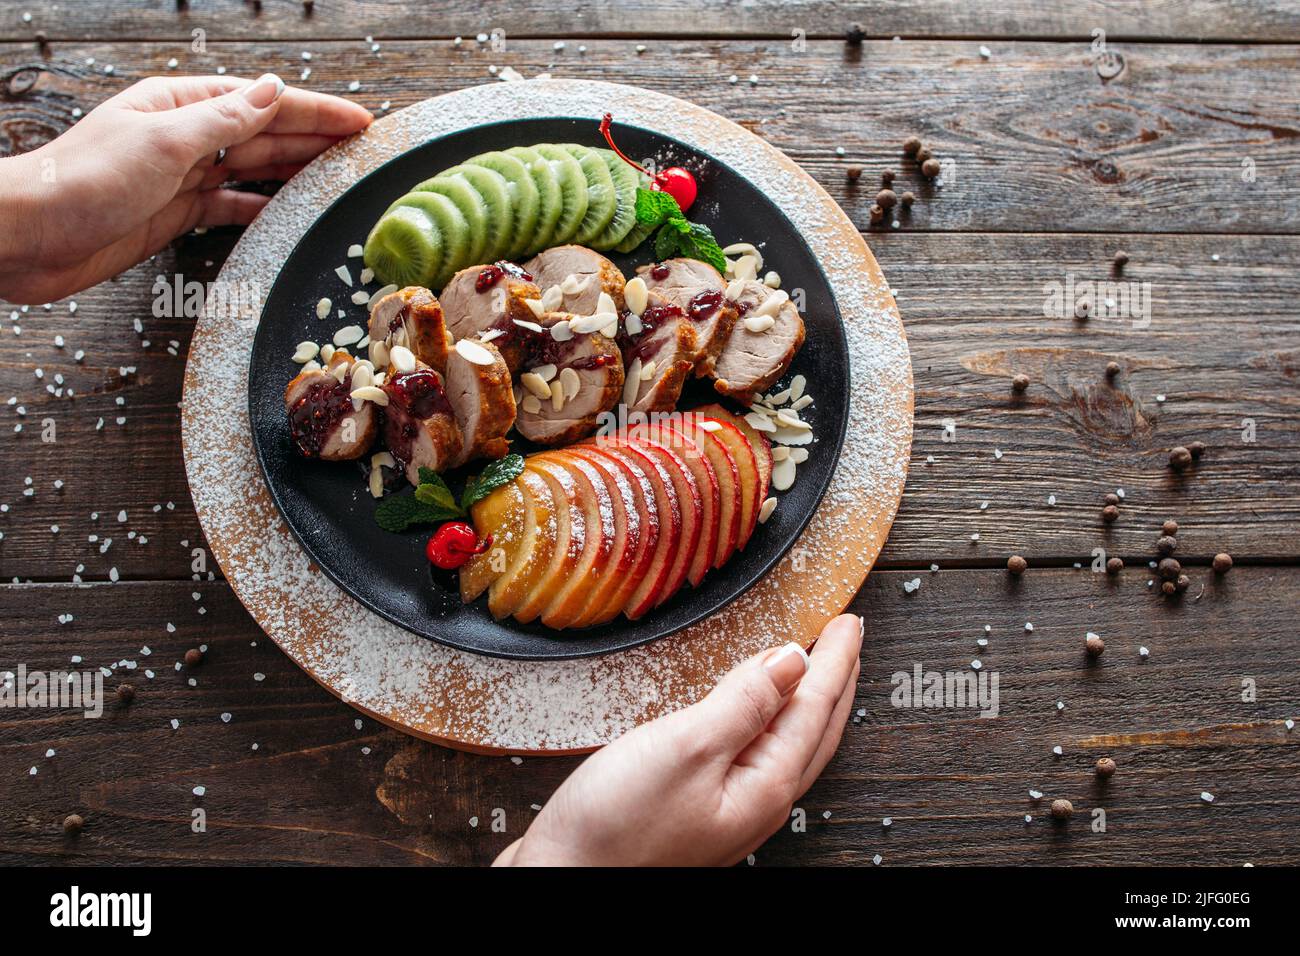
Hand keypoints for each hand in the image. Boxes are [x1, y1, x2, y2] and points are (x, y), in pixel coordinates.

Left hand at [0, 73, 371, 303]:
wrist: (29, 235)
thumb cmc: (84, 179)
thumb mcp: (163, 142)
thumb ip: (224, 119)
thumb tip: (272, 89)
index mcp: (180, 106)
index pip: (264, 104)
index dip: (315, 111)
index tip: (360, 121)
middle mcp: (184, 137)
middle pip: (264, 135)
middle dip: (315, 140)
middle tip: (364, 151)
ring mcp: (181, 177)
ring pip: (253, 171)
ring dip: (296, 174)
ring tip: (338, 180)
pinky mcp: (174, 216)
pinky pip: (232, 209)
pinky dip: (263, 210)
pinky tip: (290, 215)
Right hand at [495, 613, 863, 865]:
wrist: (561, 880)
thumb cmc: (615, 829)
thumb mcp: (685, 747)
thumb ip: (743, 702)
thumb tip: (792, 661)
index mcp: (765, 784)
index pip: (814, 705)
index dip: (832, 658)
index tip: (848, 621)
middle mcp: (757, 803)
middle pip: (814, 729)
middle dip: (834, 680)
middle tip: (846, 638)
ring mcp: (730, 811)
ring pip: (790, 745)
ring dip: (808, 702)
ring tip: (814, 670)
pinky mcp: (700, 811)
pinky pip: (757, 756)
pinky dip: (770, 723)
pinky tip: (753, 717)